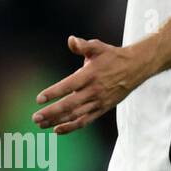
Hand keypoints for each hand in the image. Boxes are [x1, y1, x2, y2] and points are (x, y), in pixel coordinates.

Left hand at [33, 36, 148, 134]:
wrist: (135, 68)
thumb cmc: (112, 56)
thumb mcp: (98, 47)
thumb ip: (83, 45)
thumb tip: (71, 40)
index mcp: (90, 75)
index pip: (69, 86)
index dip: (53, 93)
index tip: (39, 98)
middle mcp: (94, 91)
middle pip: (70, 105)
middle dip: (51, 112)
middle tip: (35, 118)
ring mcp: (98, 102)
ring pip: (75, 115)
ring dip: (57, 121)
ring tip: (41, 124)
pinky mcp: (102, 109)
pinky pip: (85, 121)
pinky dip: (71, 127)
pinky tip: (56, 130)